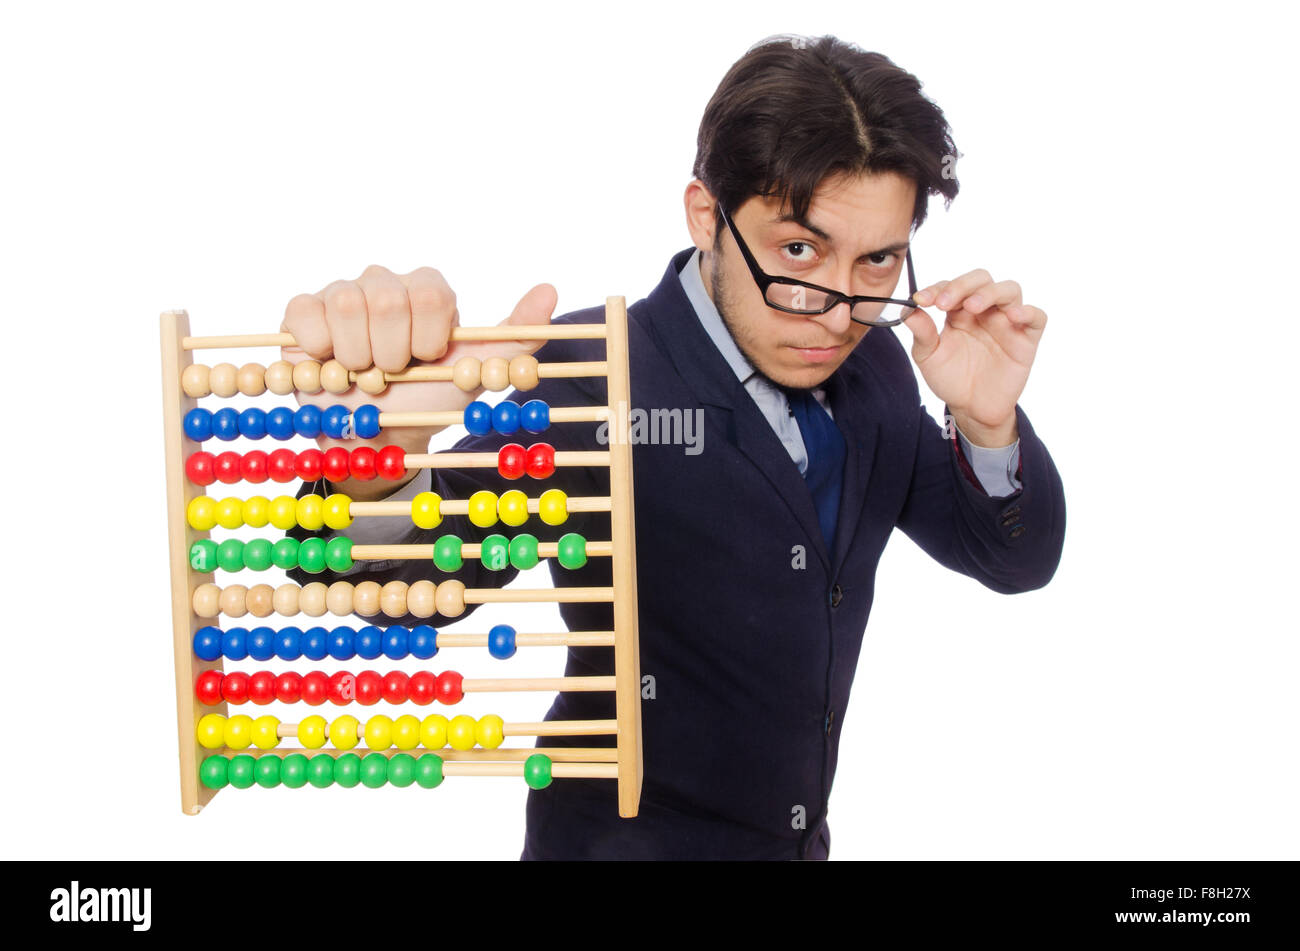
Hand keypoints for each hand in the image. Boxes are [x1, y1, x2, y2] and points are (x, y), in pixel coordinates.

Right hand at [281, 264, 557, 497]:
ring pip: (346, 307)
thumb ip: (515, 337)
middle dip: (391, 354)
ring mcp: (340, 292)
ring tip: (363, 374)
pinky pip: (306, 315)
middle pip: (387, 301)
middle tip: (391, 374)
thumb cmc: (427, 399)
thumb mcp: (475, 374)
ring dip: (357, 358)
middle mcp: (383, 281)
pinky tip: (329, 365)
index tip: (425, 362)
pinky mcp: (301, 311)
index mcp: (426, 288)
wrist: (376, 436)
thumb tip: (551, 291)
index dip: (426, 340)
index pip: (429, 295)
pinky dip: (320, 350)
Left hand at [902, 268, 1046, 446]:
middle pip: (982, 280)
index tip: (921, 300)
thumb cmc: (951, 378)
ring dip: (990, 293)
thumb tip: (906, 311)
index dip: (937, 289)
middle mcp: (985, 311)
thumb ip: (922, 333)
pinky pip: (1036, 317)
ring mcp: (1007, 322)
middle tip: (943, 302)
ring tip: (973, 307)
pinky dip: (1028, 312)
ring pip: (1010, 290)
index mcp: (959, 311)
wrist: (971, 408)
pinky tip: (1013, 316)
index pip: (951, 287)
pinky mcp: (1026, 339)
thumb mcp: (929, 357)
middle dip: (962, 285)